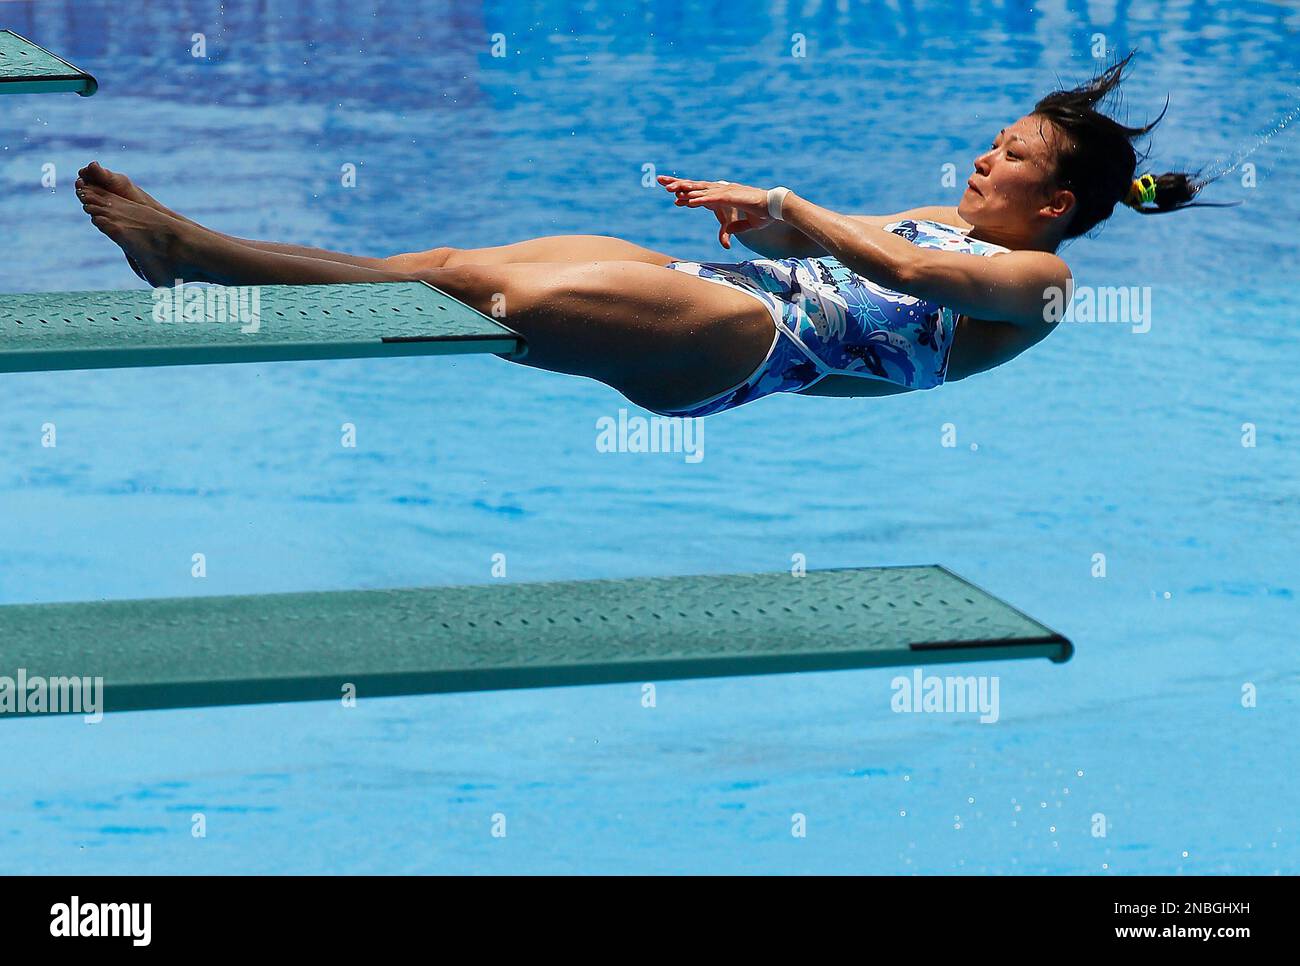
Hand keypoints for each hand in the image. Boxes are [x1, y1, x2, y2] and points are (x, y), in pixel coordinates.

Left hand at [657, 175, 772, 249]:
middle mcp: (724, 191)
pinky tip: (689, 201)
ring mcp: (727, 192)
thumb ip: (734, 230)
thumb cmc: (763, 214)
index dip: (688, 196)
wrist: (776, 209)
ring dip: (686, 191)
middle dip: (679, 185)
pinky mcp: (732, 196)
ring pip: (702, 191)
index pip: (703, 195)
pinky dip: (700, 199)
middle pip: (697, 187)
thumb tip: (727, 238)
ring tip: (670, 190)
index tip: (674, 198)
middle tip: (662, 183)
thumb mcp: (745, 225)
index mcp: (725, 196)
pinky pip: (712, 198)